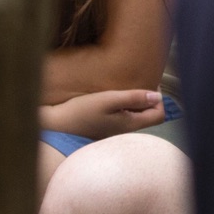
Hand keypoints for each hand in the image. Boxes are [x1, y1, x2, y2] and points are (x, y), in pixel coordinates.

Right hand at [40, 89, 166, 139]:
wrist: (54, 127)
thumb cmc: (80, 113)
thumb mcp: (108, 100)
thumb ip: (133, 98)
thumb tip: (157, 96)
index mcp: (130, 125)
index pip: (159, 115)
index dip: (159, 99)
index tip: (149, 83)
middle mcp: (125, 131)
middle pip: (149, 115)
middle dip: (148, 98)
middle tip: (137, 81)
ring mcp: (115, 131)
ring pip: (136, 115)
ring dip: (135, 101)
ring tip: (124, 87)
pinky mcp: (104, 128)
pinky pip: (123, 116)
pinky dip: (123, 106)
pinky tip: (111, 97)